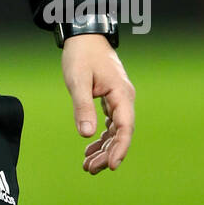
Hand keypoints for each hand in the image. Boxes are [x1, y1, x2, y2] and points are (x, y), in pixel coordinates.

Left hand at [60, 34, 134, 173]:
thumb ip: (82, 107)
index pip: (125, 127)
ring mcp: (119, 98)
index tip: (111, 166)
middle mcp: (125, 98)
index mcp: (122, 94)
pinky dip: (101, 136)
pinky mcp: (111, 98)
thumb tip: (85, 134)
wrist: (84, 34)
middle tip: (90, 170)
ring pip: (115, 130)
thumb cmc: (81, 55)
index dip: (120, 149)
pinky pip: (110, 123)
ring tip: (88, 165)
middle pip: (121, 133)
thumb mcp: (78, 81)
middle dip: (108, 153)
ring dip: (104, 148)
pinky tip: (90, 148)